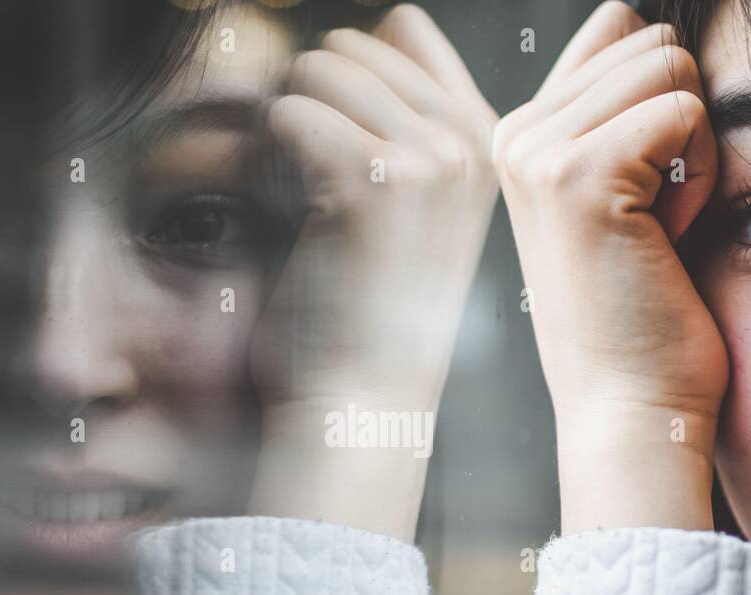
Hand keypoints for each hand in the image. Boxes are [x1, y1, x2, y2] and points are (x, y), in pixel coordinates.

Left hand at [247, 4, 497, 541]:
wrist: (362, 402)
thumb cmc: (371, 311)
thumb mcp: (413, 204)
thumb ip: (405, 116)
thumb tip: (375, 28)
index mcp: (484, 142)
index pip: (405, 30)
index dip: (347, 77)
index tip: (329, 144)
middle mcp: (469, 142)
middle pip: (353, 44)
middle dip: (309, 99)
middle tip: (304, 178)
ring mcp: (430, 157)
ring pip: (319, 70)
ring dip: (285, 124)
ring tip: (297, 195)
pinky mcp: (374, 179)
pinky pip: (289, 113)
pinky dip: (266, 158)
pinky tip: (288, 213)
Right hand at [494, 1, 725, 533]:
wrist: (630, 410)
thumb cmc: (644, 318)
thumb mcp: (625, 197)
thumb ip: (622, 112)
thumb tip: (650, 26)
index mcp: (520, 138)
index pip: (617, 30)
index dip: (665, 99)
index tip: (650, 191)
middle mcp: (513, 136)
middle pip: (648, 39)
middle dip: (682, 120)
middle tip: (657, 216)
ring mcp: (536, 154)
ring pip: (668, 63)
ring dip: (694, 145)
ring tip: (661, 225)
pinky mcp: (575, 177)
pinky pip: (683, 110)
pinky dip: (700, 172)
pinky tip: (669, 234)